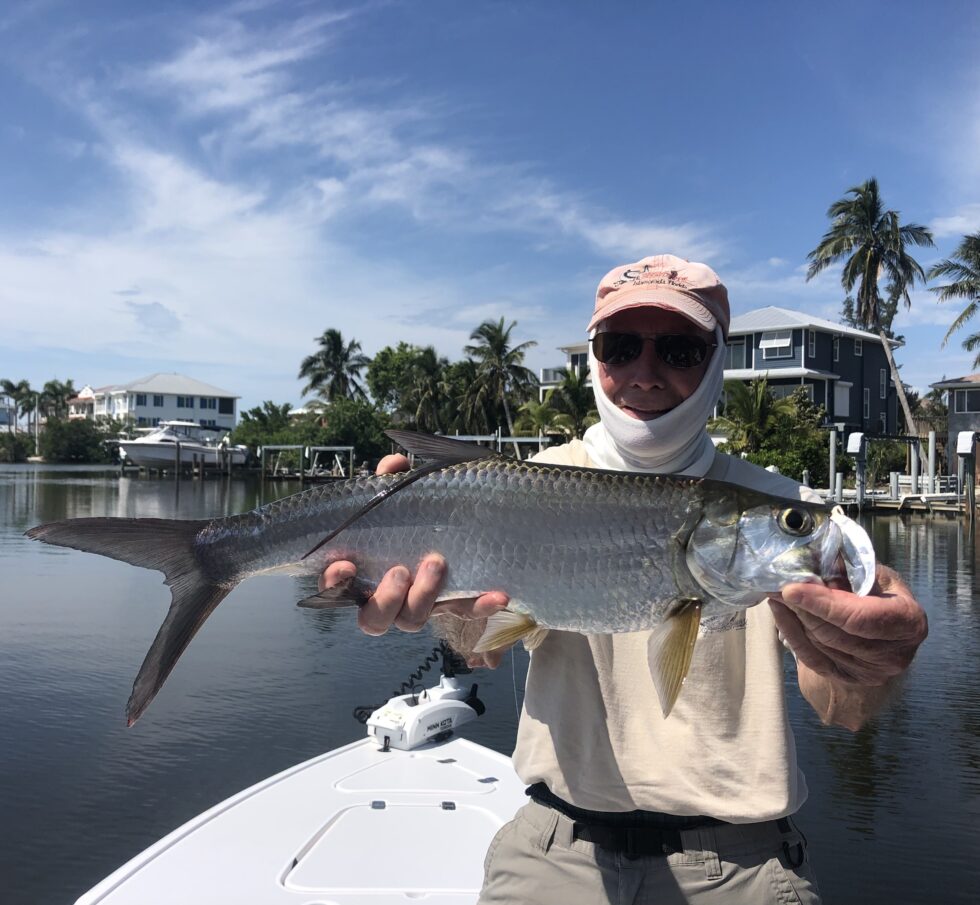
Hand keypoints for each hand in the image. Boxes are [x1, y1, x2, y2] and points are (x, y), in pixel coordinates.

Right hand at [320, 453, 508, 659]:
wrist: (456, 522)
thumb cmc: (412, 513)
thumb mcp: (400, 494)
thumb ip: (392, 481)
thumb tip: (394, 464)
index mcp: (363, 573)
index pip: (336, 589)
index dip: (334, 584)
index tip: (343, 566)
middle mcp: (388, 597)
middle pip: (376, 619)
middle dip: (386, 598)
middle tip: (400, 569)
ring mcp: (420, 604)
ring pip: (413, 620)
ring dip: (424, 596)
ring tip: (437, 563)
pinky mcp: (454, 603)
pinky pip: (465, 612)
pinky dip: (480, 606)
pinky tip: (497, 594)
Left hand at [770, 565, 927, 685]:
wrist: (885, 626)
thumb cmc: (881, 593)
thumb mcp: (874, 574)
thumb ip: (849, 569)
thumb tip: (812, 558)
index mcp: (908, 622)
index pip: (860, 618)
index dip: (824, 605)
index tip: (791, 590)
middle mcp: (894, 655)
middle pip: (835, 634)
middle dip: (802, 609)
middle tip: (776, 585)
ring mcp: (871, 673)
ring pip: (820, 644)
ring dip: (794, 617)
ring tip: (775, 593)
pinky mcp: (847, 679)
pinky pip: (810, 657)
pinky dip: (791, 632)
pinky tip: (779, 611)